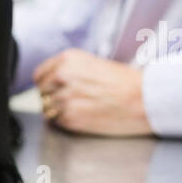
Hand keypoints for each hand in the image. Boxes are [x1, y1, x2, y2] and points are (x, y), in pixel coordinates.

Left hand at [34, 49, 152, 136]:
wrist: (142, 99)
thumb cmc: (124, 81)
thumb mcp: (92, 63)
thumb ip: (69, 70)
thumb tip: (53, 81)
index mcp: (67, 60)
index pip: (39, 75)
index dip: (46, 84)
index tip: (52, 89)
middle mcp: (62, 77)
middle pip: (42, 92)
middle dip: (52, 97)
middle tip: (70, 101)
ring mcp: (64, 98)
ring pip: (48, 109)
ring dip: (59, 111)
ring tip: (80, 109)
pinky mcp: (71, 118)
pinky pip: (58, 122)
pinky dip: (67, 122)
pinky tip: (84, 117)